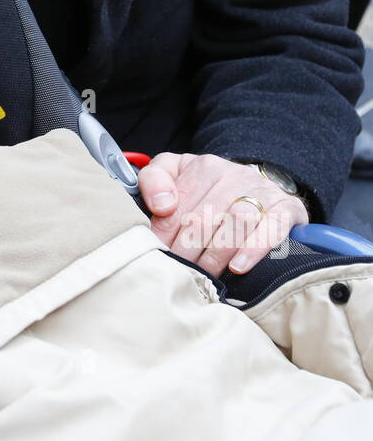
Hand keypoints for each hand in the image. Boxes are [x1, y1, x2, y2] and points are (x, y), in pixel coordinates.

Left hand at [137, 152, 308, 277]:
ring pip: (236, 223)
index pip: (178, 206)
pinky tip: (237, 267)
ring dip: (216, 254)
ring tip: (204, 274)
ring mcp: (262, 192)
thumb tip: (162, 205)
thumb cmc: (208, 189)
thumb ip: (154, 180)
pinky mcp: (286, 209)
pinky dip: (253, 249)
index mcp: (204, 167)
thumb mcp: (176, 173)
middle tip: (179, 272)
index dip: (165, 235)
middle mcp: (234, 175)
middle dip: (187, 251)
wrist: (257, 186)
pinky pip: (271, 229)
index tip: (159, 255)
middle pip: (204, 218)